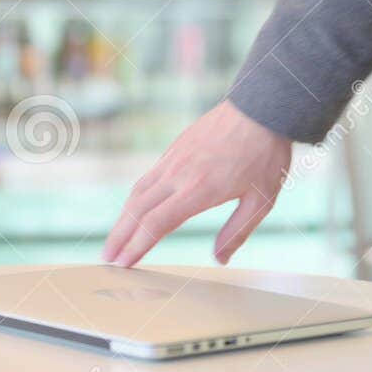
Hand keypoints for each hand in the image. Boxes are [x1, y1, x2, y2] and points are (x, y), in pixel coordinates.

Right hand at [103, 100, 291, 266]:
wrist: (260, 107)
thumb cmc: (265, 155)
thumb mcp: (261, 200)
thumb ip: (237, 231)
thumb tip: (220, 259)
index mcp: (198, 190)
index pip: (156, 224)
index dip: (136, 246)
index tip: (123, 264)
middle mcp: (178, 174)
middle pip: (138, 211)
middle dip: (119, 238)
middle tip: (107, 260)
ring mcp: (173, 160)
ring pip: (138, 193)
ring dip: (122, 219)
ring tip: (114, 240)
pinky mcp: (175, 149)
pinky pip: (147, 178)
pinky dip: (134, 199)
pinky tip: (134, 210)